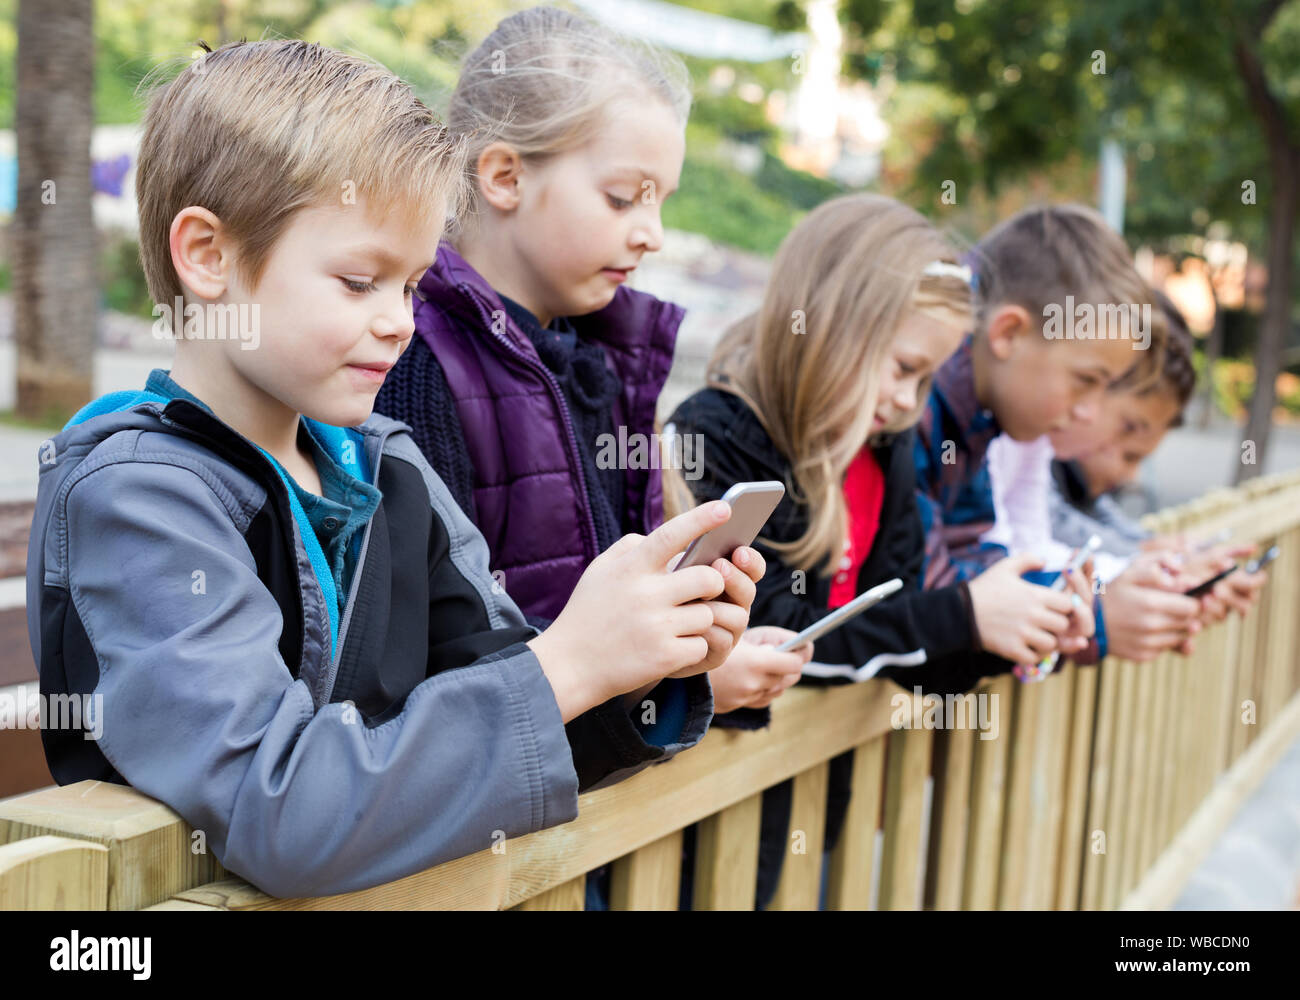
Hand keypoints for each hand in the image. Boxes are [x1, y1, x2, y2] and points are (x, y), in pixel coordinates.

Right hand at [528, 500, 734, 720]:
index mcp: (630, 568)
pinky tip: (673, 648)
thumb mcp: (599, 571)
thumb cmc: (588, 613)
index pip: (670, 535)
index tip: (724, 507)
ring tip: (678, 625)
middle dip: (715, 583)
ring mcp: (656, 627)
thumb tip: (668, 537)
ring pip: (708, 615)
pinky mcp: (664, 657)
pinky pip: (702, 645)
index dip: (700, 520)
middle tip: (705, 589)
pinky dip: (693, 647)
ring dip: (701, 620)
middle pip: (708, 578)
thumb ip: (631, 547)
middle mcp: (645, 595)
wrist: (568, 666)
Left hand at [666, 544, 764, 678]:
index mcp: (726, 578)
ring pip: (739, 616)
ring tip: (700, 598)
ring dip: (719, 606)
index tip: (738, 551)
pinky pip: (722, 640)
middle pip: (749, 589)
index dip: (750, 559)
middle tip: (719, 567)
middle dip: (736, 578)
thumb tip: (693, 543)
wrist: (641, 637)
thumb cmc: (654, 595)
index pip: (750, 566)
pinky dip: (707, 631)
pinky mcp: (717, 652)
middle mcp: (733, 603)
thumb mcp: (667, 572)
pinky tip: (687, 626)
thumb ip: (684, 559)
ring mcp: (728, 629)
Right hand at [709, 626, 810, 712]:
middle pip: (790, 678)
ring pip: (777, 690)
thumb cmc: (710, 643)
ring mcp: (745, 698)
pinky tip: (755, 677)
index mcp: (756, 663)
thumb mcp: (742, 633)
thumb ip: (772, 637)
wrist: (678, 669)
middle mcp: (754, 684)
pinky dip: (765, 689)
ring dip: (778, 677)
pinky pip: (763, 699)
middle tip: (787, 652)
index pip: (795, 664)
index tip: (805, 645)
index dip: (801, 654)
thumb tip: (797, 642)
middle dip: (791, 665)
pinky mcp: (737, 706)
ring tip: (767, 663)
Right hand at [966, 552, 1081, 663]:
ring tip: (1037, 637)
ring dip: (1047, 642)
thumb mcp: (1005, 567)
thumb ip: (1028, 559)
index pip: (1069, 604)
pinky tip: (1027, 647)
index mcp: (1035, 595)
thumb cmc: (983, 588)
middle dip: (1057, 625)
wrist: (959, 610)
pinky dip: (1034, 655)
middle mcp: (1032, 615)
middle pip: (1063, 625)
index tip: (1055, 608)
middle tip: (1046, 624)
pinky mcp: (1011, 649)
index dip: (1065, 607)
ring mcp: (1022, 634)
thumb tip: (1045, 561)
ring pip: (1051, 644)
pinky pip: (1034, 658)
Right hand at [1100, 552, 1202, 660]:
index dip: (1195, 601)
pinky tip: (1149, 630)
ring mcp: (1148, 644)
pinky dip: (1163, 640)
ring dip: (1178, 628)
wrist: (1087, 621)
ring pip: (1181, 637)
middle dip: (1188, 614)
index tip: (1189, 597)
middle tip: (1176, 606)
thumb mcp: (1131, 572)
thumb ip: (1159, 566)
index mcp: (1151, 603)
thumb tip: (1183, 573)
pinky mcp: (1144, 656)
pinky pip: (1166, 648)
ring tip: (1161, 618)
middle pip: (1191, 623)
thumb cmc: (1113, 593)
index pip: (1193, 607)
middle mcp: (1151, 626)